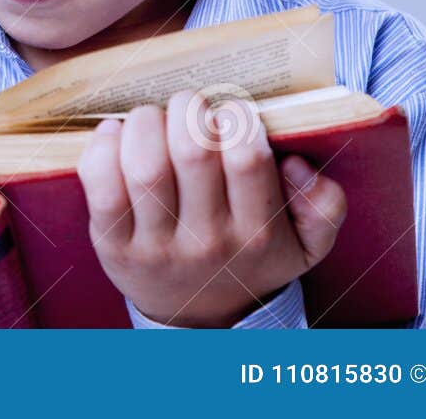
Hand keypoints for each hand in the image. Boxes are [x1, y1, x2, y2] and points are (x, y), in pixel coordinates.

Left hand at [77, 89, 347, 326]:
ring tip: (152, 119)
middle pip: (191, 150)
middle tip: (186, 107)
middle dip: (186, 108)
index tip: (226, 112)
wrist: (199, 319)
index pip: (248, 157)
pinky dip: (102, 147)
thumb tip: (296, 165)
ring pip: (144, 166)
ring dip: (144, 122)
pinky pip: (100, 186)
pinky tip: (115, 134)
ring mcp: (156, 245)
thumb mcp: (306, 243)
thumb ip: (325, 204)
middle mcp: (207, 240)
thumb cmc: (250, 259)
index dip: (235, 116)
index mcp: (257, 232)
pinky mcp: (112, 246)